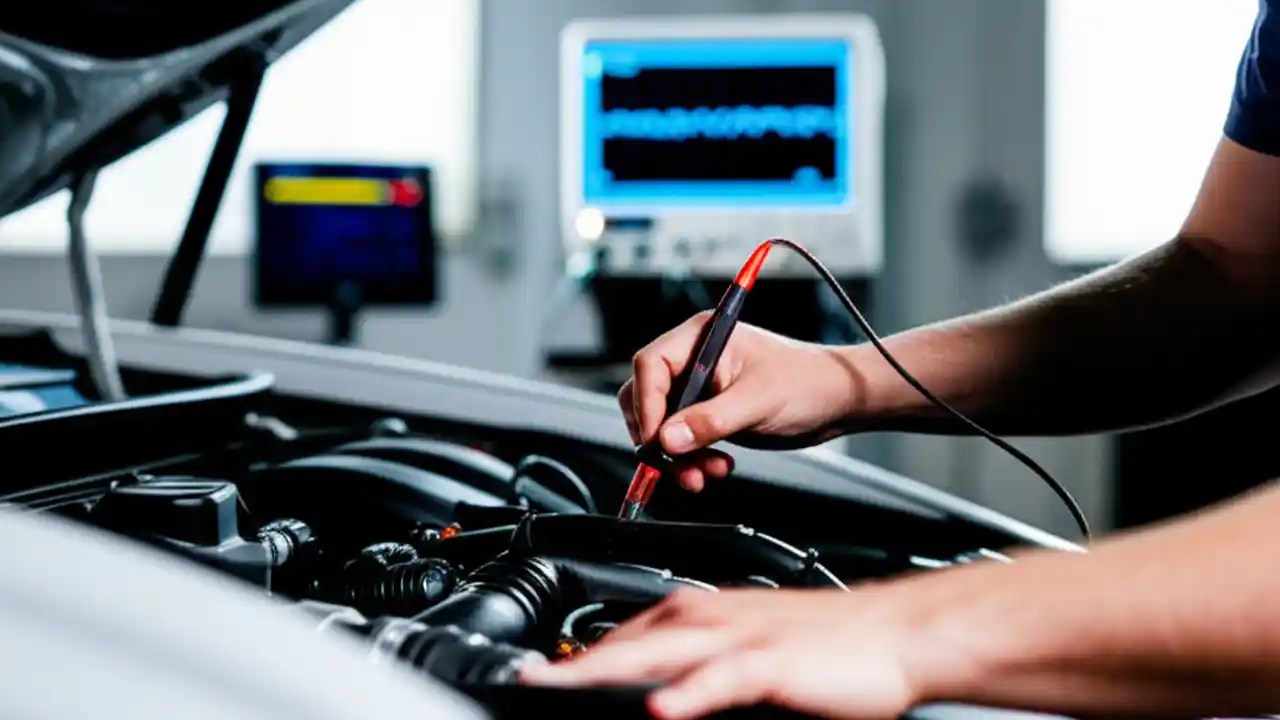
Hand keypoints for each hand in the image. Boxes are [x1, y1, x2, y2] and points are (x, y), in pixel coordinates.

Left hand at [520, 587, 931, 719]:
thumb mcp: (756, 648)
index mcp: (710, 612)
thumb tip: (663, 689)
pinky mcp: (776, 663)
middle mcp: (718, 617)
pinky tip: (661, 706)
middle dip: (577, 660)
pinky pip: (725, 677)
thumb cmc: (834, 642)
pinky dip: (691, 691)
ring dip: (610, 667)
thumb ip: (706, 663)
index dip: (585, 654)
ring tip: (564, 684)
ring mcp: (745, 637)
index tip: (546, 675)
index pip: (632, 630)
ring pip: (664, 649)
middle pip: (632, 636)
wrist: (899, 630)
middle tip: (530, 680)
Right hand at [618, 312, 862, 490]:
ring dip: (677, 456)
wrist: (836, 401)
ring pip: (662, 425)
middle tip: (676, 465)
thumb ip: (710, 420)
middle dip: (659, 437)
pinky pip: (681, 439)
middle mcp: (695, 360)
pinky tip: (717, 466)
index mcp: (702, 338)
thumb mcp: (757, 402)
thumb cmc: (807, 383)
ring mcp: (700, 388)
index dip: (647, 405)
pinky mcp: (708, 414)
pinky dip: (691, 460)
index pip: (650, 366)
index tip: (657, 440)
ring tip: (705, 473)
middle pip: (647, 397)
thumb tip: (667, 438)